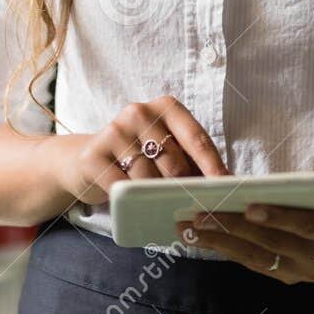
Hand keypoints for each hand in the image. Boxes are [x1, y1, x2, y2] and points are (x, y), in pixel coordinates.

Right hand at [62, 95, 228, 204]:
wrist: (85, 160)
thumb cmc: (139, 157)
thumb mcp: (167, 151)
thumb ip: (194, 162)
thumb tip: (227, 185)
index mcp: (166, 107)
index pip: (197, 138)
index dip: (214, 167)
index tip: (227, 189)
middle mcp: (140, 112)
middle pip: (174, 162)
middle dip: (184, 188)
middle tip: (188, 206)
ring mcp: (115, 131)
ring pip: (149, 178)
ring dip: (156, 198)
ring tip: (157, 204)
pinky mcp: (94, 154)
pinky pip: (122, 188)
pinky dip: (131, 201)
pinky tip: (132, 204)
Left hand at [175, 168, 313, 282]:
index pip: (301, 226)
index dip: (276, 217)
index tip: (249, 207)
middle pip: (269, 244)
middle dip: (231, 230)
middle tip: (198, 215)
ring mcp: (305, 273)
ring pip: (257, 259)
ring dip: (221, 245)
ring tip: (189, 230)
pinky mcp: (294, 276)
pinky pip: (258, 264)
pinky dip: (231, 252)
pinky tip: (206, 240)